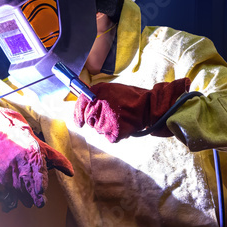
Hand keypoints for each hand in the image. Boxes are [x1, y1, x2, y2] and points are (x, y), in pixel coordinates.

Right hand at [0, 109, 72, 207]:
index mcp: (34, 154)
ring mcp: (10, 167)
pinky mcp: (2, 172)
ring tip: (32, 203)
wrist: (6, 136)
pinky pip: (9, 186)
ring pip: (18, 186)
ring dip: (25, 196)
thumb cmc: (30, 144)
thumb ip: (60, 161)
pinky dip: (16, 194)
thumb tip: (71, 173)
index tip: (41, 190)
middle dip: (33, 194)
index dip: (39, 181)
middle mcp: (21, 161)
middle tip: (40, 204)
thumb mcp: (47, 150)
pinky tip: (22, 199)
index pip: (37, 169)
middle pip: (27, 181)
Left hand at [73, 78, 191, 142]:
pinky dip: (115, 134)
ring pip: (99, 130)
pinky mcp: (113, 131)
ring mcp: (105, 119)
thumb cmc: (131, 97)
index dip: (78, 115)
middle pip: (89, 120)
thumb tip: (84, 101)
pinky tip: (123, 126)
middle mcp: (98, 105)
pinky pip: (109, 137)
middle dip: (97, 121)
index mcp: (97, 92)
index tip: (79, 123)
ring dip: (107, 127)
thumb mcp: (111, 89)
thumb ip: (96, 95)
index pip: (80, 105)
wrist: (149, 106)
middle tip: (111, 117)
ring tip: (120, 119)